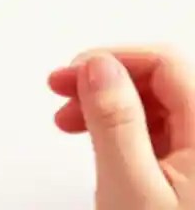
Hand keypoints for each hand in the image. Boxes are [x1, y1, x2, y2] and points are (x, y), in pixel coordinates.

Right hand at [49, 47, 194, 208]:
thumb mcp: (131, 186)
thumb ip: (116, 123)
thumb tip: (99, 68)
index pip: (166, 63)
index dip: (114, 59)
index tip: (71, 74)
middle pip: (162, 81)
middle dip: (105, 80)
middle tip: (62, 89)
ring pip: (158, 105)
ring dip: (109, 104)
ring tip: (70, 120)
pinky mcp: (193, 175)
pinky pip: (161, 133)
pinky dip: (123, 129)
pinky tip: (99, 141)